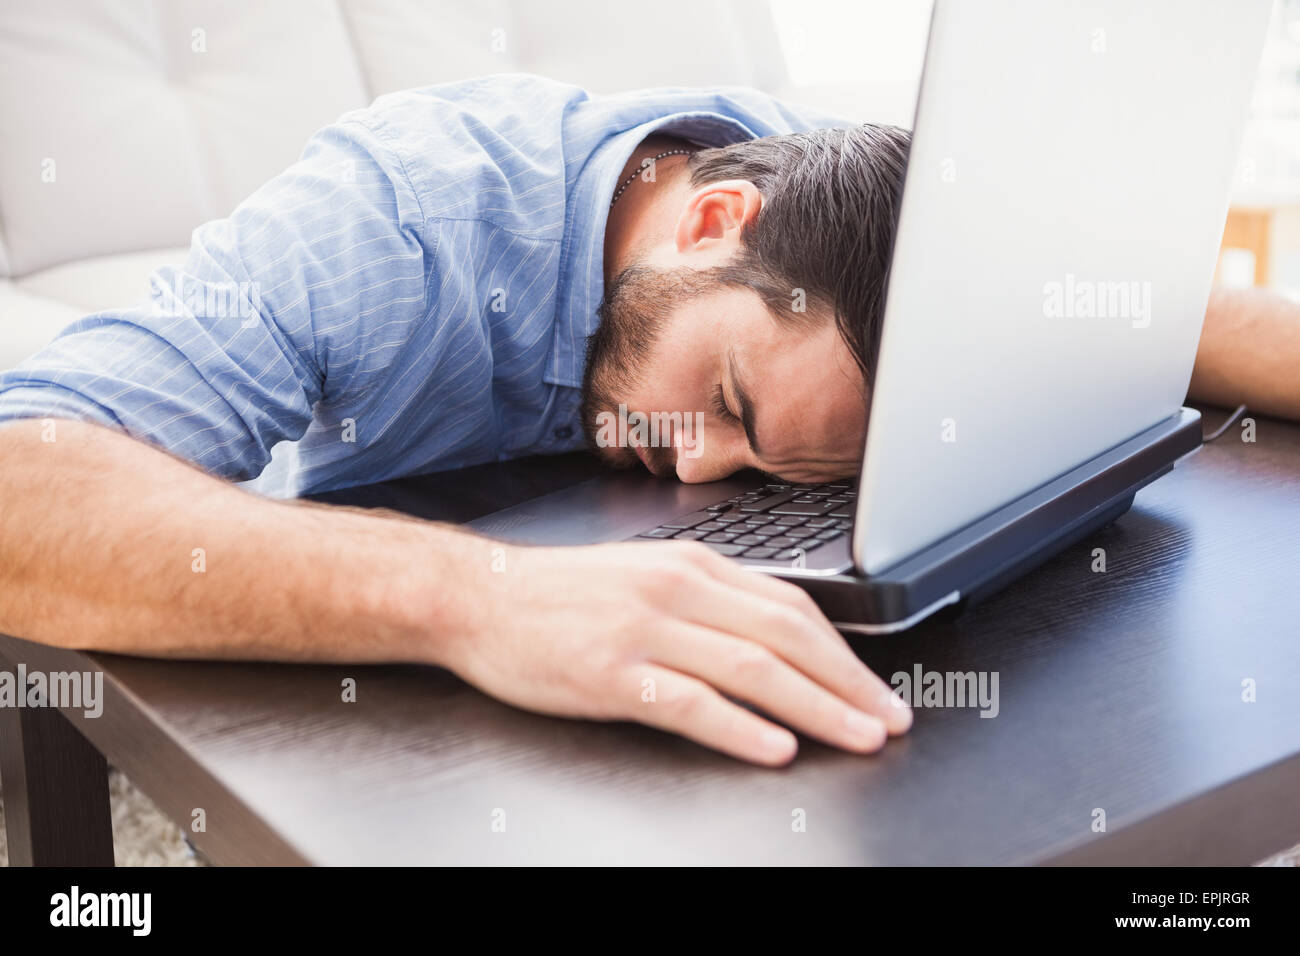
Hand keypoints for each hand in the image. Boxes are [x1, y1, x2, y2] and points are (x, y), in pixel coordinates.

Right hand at [443, 540, 910, 765]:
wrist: (480, 595)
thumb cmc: (562, 594)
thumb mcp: (645, 577)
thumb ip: (709, 602)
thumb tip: (776, 640)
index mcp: (692, 567)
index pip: (789, 607)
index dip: (843, 650)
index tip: (876, 684)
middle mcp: (676, 591)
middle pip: (784, 639)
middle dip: (848, 683)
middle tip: (890, 718)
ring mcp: (644, 631)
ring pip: (750, 669)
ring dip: (816, 708)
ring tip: (857, 736)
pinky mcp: (611, 673)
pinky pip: (689, 702)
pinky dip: (739, 727)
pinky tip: (774, 747)